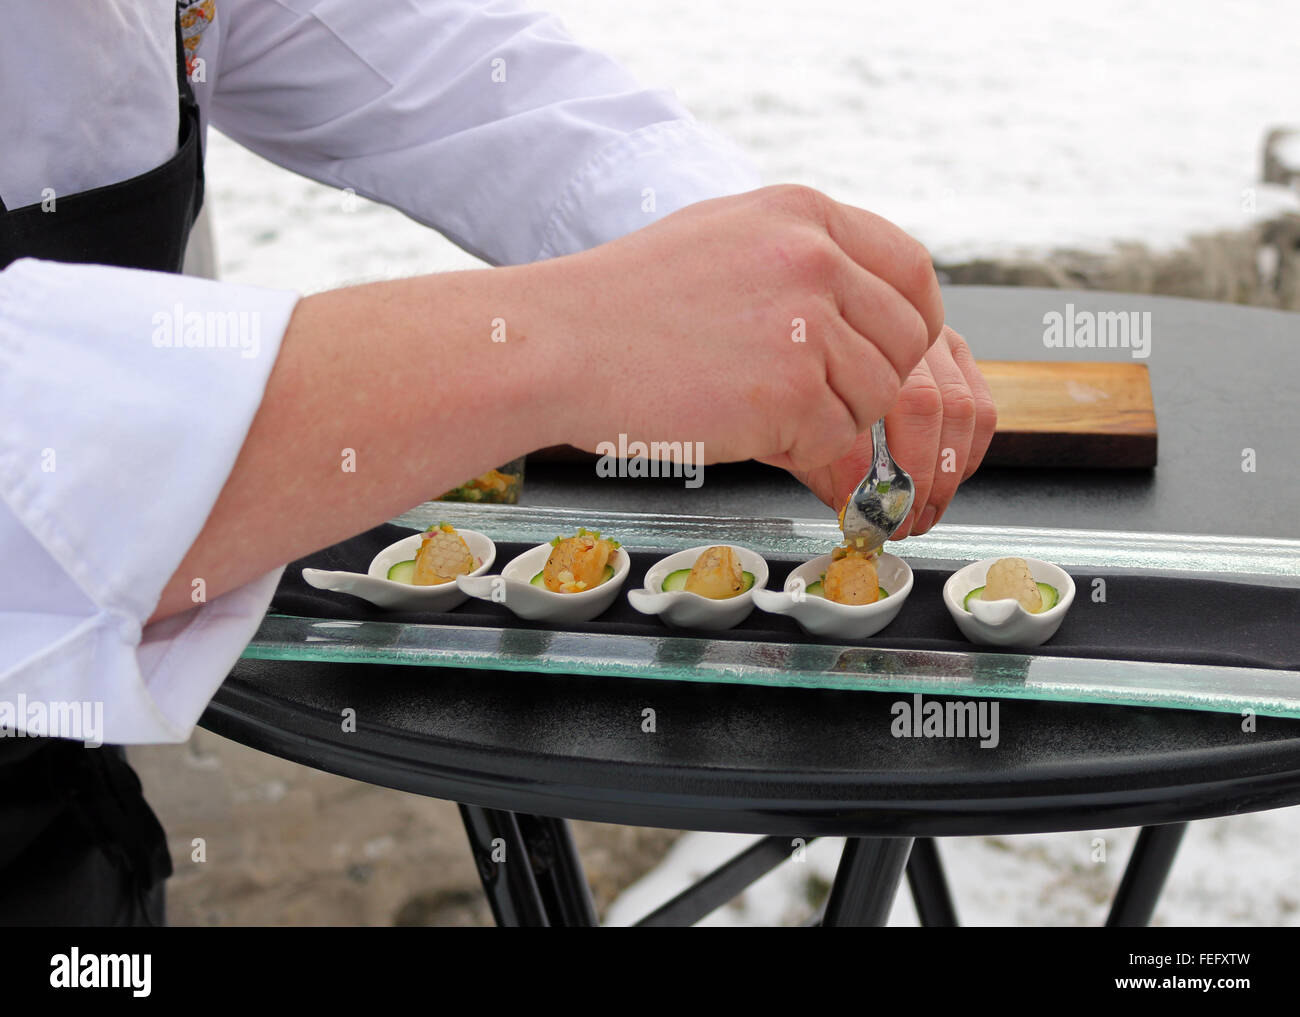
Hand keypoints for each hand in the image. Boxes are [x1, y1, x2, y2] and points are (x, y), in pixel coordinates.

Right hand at [542, 184, 944, 469]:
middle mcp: (814, 259)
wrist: (558, 343)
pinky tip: (755, 437)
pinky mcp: (788, 390)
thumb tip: (860, 303)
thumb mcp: (723, 236)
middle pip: (904, 341)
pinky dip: (804, 454)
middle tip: (818, 402)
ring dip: (833, 420)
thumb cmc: (622, 302)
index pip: (911, 270)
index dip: (912, 323)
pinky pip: (835, 441)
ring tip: (765, 414)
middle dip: (871, 383)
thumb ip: (799, 256)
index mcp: (803, 215)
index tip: (894, 354)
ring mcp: (806, 324)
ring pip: (876, 396)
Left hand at [789, 326, 996, 537]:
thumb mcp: (798, 421)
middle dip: (916, 479)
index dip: (865, 476)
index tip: (862, 514)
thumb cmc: (813, 384)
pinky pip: (982, 410)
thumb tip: (851, 509)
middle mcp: (889, 337)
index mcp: (839, 350)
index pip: (861, 419)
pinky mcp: (958, 350)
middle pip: (920, 406)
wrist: (819, 333)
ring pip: (958, 408)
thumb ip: (821, 462)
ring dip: (946, 475)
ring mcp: (929, 339)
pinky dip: (967, 455)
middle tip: (901, 522)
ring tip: (925, 512)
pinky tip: (947, 480)